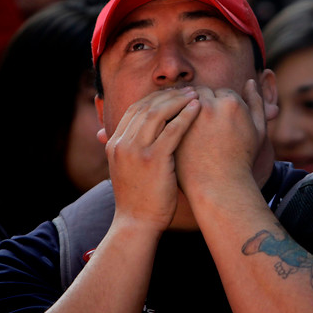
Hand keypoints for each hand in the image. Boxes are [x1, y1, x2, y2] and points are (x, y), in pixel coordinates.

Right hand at [100, 87, 199, 232]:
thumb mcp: (124, 169)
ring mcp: (136, 151)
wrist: (136, 223)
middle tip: (187, 89)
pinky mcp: (154, 160)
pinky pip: (172, 130)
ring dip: (179, 100)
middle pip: (146, 107)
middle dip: (169, 95)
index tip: (172, 93)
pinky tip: (198, 109)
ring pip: (158, 113)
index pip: (134, 109)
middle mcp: (122, 143)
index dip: (155, 97)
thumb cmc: (137, 198)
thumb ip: (126, 148)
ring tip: (196, 95)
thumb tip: (128, 132)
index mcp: (114, 143)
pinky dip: (186, 116)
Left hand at [175, 80, 265, 196]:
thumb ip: (256, 103)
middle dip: (200, 102)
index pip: (223, 91)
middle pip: (201, 92)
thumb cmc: (242, 159)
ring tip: (188, 121)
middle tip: (199, 116)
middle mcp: (210, 105)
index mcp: (232, 103)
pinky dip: (173, 117)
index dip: (221, 103)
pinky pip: (171, 113)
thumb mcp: (258, 131)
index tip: (218, 114)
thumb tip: (250, 82)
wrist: (219, 186)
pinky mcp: (175, 128)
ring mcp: (190, 117)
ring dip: (184, 107)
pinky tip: (177, 128)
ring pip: (183, 101)